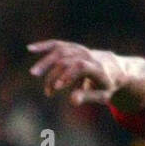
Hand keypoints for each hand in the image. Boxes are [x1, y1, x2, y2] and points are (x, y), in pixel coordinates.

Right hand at [27, 41, 144, 111]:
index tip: (58, 87)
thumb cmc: (107, 85)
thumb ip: (88, 97)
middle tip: (48, 92)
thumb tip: (72, 101)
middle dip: (55, 76)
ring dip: (45, 62)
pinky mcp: (71, 47)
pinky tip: (30, 49)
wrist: (114, 68)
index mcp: (97, 68)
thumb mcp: (103, 95)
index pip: (80, 67)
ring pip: (59, 52)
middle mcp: (87, 55)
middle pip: (66, 61)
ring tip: (33, 74)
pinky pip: (56, 44)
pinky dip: (43, 46)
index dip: (68, 75)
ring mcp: (79, 49)